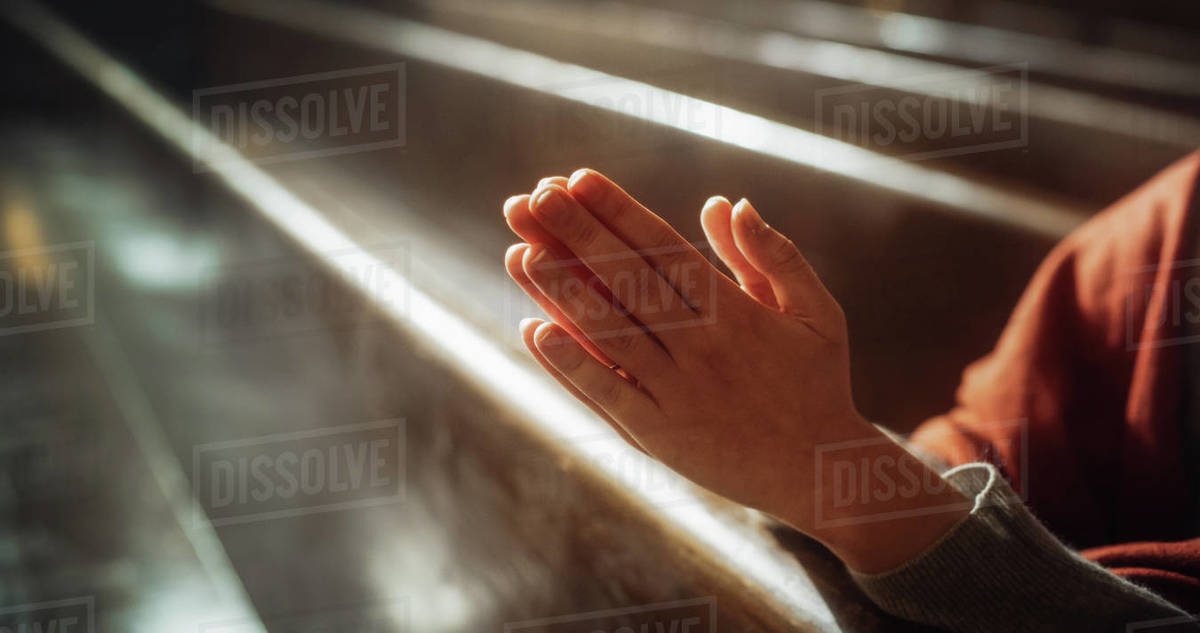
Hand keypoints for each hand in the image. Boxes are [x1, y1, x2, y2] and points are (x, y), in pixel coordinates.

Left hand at [503, 169, 967, 571]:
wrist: (819, 473)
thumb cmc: (817, 383)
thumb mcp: (815, 312)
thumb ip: (772, 256)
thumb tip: (727, 203)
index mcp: (737, 313)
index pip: (665, 249)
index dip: (619, 211)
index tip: (579, 178)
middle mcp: (702, 348)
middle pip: (627, 281)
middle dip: (577, 235)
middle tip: (534, 196)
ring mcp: (676, 393)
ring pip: (608, 333)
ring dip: (562, 291)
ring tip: (521, 252)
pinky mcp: (658, 436)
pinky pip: (607, 394)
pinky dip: (570, 365)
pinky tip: (532, 331)